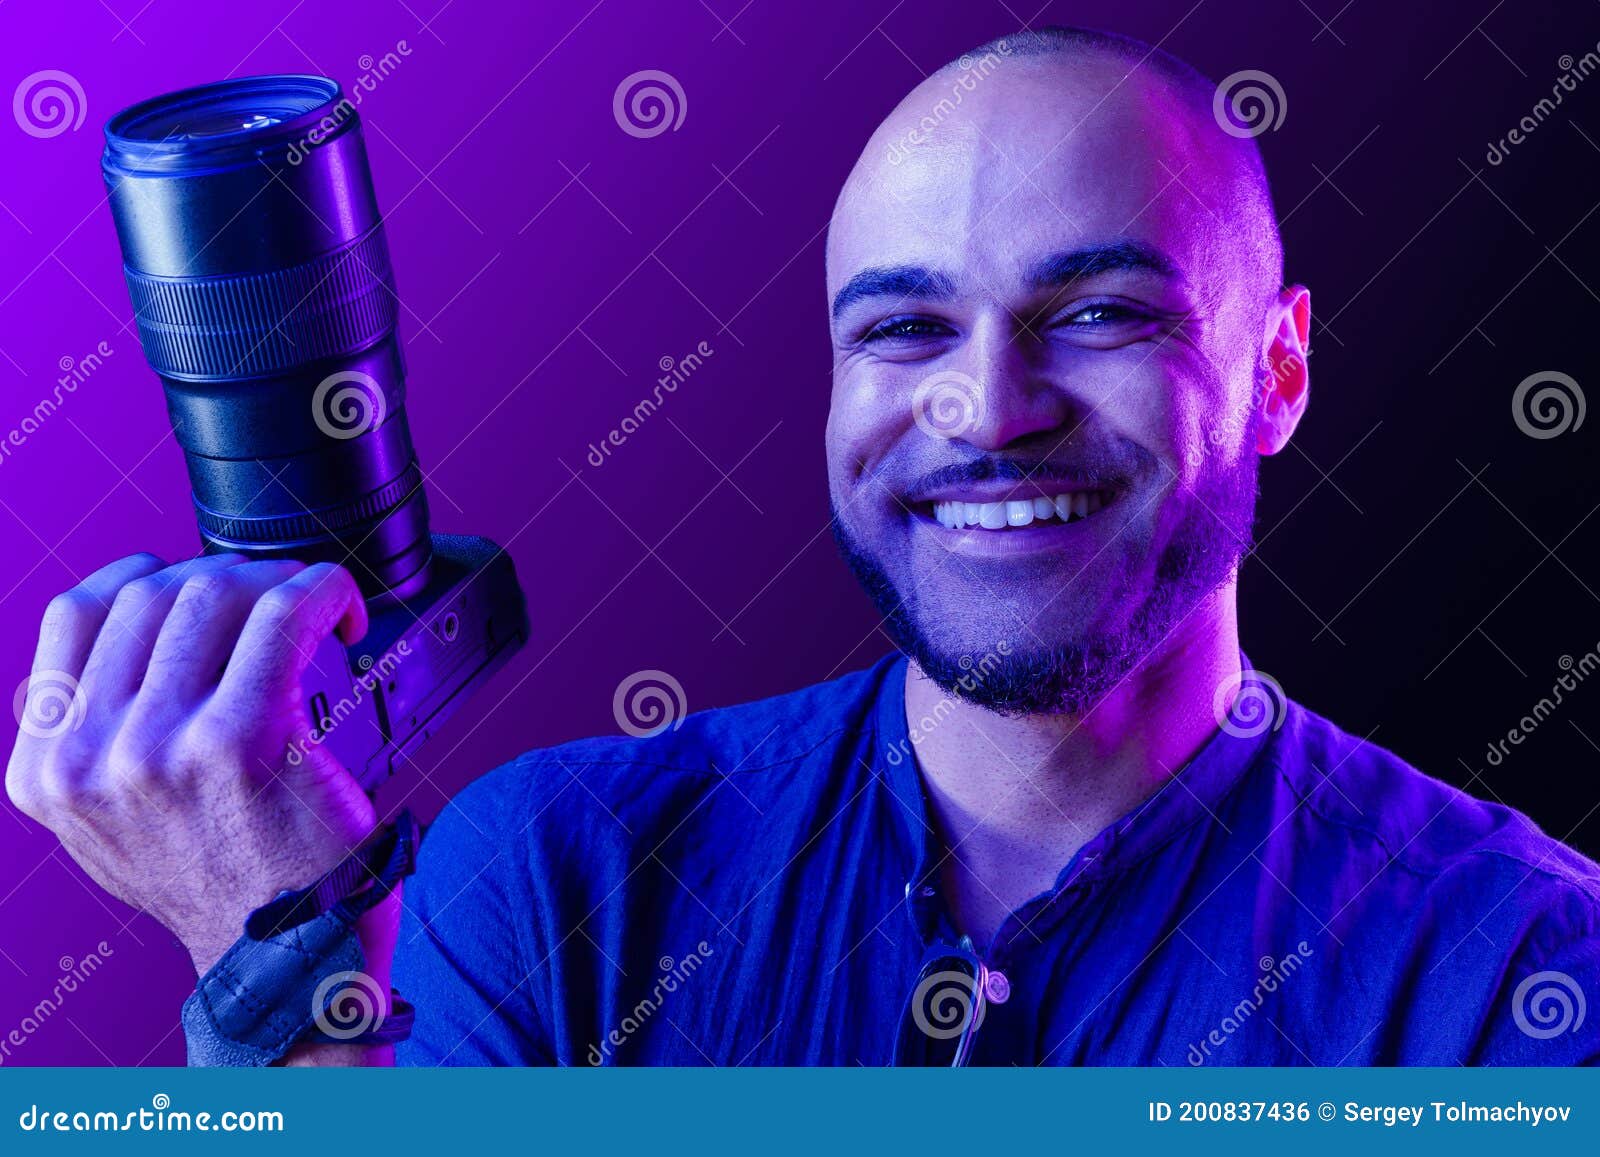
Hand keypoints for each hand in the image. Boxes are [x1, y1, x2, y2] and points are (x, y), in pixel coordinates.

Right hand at [6, 552, 390, 976]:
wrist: (286, 956)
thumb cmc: (220, 881)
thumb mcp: (109, 825)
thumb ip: (87, 745)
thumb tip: (91, 655)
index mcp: (46, 771)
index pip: (76, 614)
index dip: (147, 574)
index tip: (198, 579)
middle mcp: (89, 758)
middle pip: (156, 593)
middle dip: (232, 575)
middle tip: (281, 601)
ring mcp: (159, 747)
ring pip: (216, 591)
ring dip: (279, 579)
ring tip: (315, 608)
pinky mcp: (240, 740)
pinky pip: (282, 617)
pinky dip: (321, 591)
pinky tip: (342, 614)